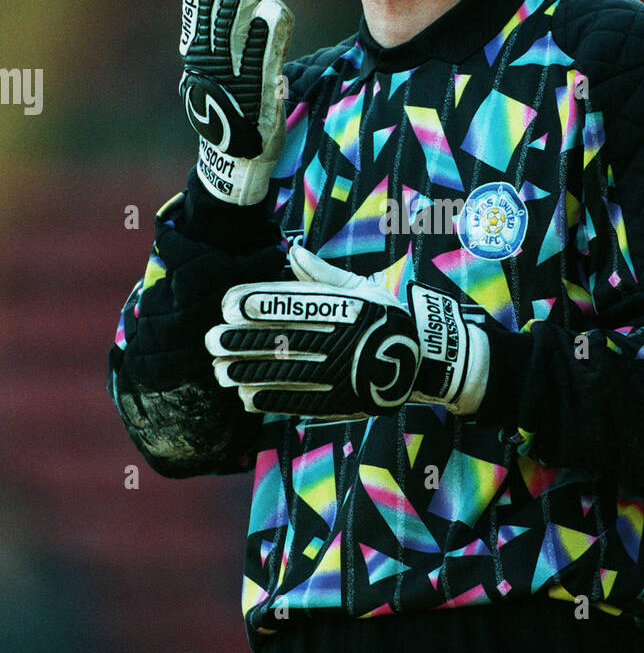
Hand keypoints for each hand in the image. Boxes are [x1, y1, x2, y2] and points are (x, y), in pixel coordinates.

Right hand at [179, 0, 293, 205]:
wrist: (232, 166)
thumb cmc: (231, 107)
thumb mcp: (219, 66)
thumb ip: (221, 24)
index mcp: (198, 57)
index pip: (196, 7)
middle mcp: (210, 68)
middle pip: (213, 15)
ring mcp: (232, 85)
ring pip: (236, 35)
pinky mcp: (258, 102)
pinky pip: (263, 65)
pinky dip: (268, 36)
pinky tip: (274, 9)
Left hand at [203, 243, 489, 419]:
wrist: (423, 363)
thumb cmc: (386, 319)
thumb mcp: (364, 288)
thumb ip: (324, 274)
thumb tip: (292, 251)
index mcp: (342, 308)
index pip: (291, 305)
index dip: (256, 306)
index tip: (228, 306)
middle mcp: (339, 339)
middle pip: (281, 339)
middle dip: (241, 341)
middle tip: (212, 339)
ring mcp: (340, 371)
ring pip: (285, 373)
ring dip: (247, 373)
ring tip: (220, 370)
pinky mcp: (341, 398)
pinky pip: (300, 400)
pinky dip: (271, 399)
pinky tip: (245, 396)